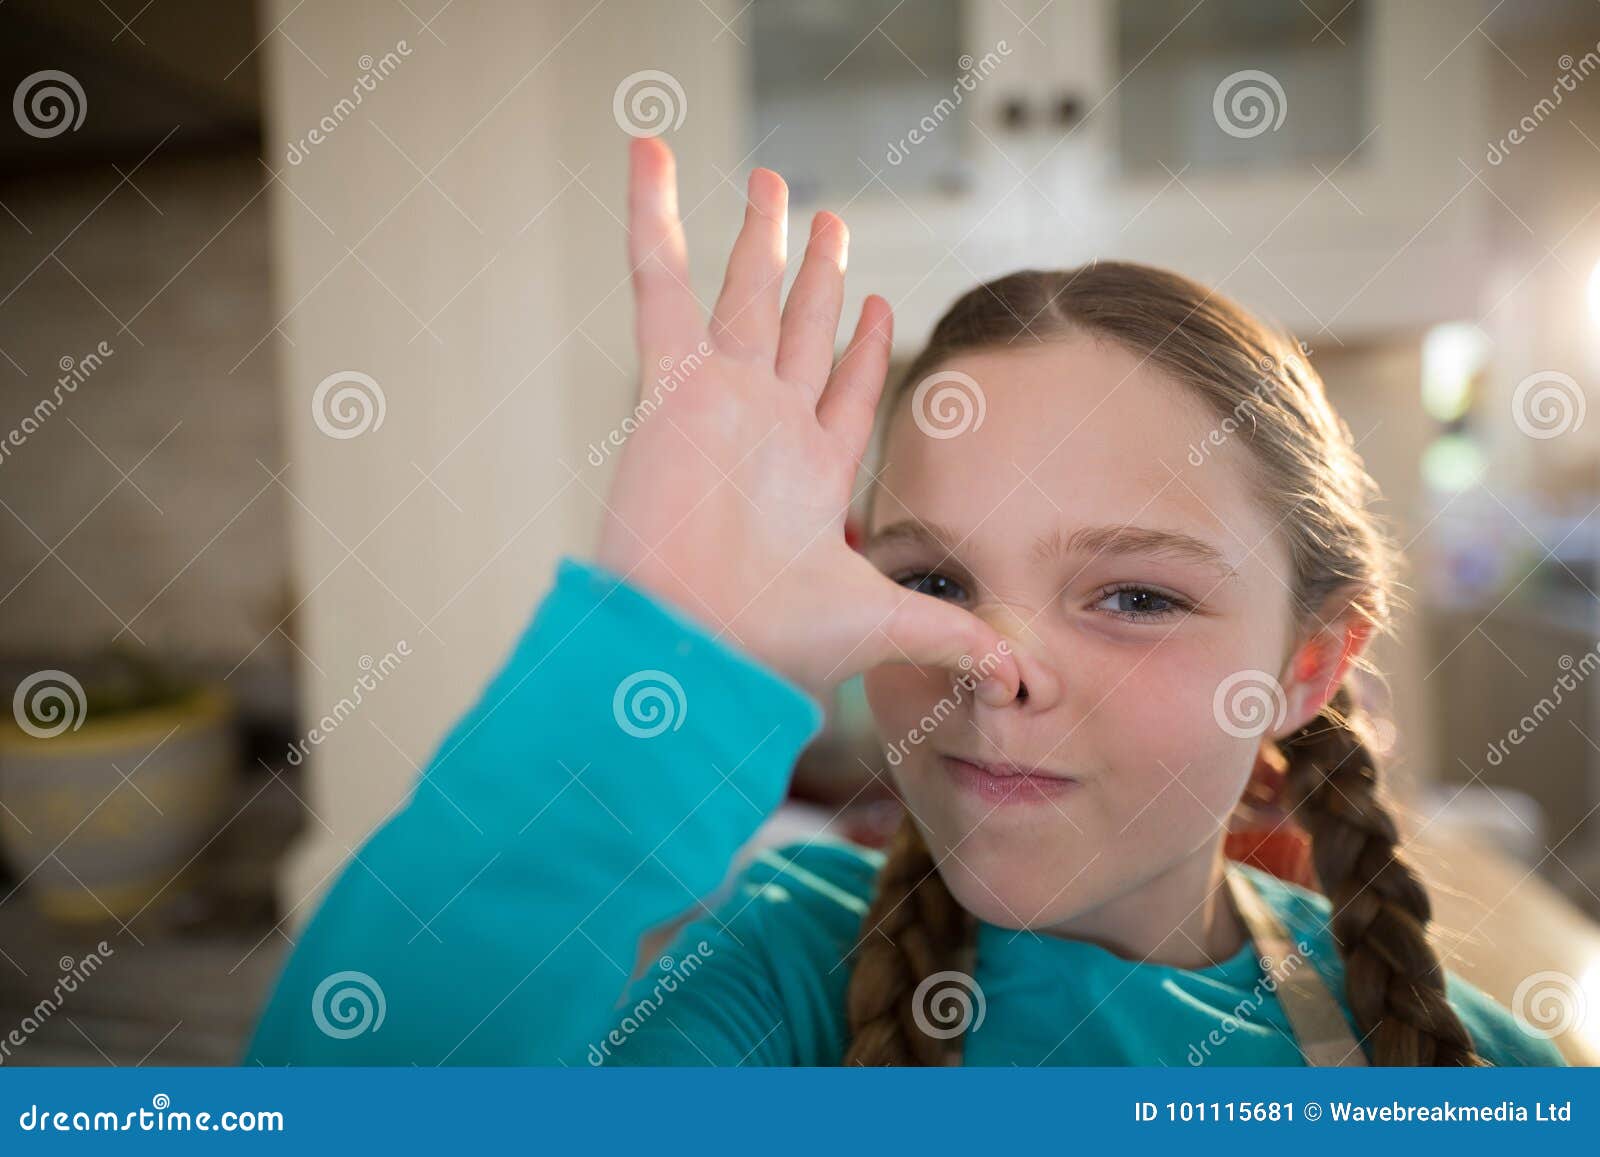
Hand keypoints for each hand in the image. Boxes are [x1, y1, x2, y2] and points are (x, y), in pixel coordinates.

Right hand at [594, 138, 1019, 704]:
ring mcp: (720, 400)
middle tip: (827, 223)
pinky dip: (651, 220)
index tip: (875, 305)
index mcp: (812, 474)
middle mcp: (767, 428)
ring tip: (773, 185)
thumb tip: (1023, 681)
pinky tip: (650, 156)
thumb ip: (954, 636)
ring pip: (741, 295)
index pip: (846, 391)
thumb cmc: (772, 648)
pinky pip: (659, 285)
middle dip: (814, 276)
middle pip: (799, 329)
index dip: (862, 348)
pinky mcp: (672, 385)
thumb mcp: (884, 626)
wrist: (691, 648)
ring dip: (756, 240)